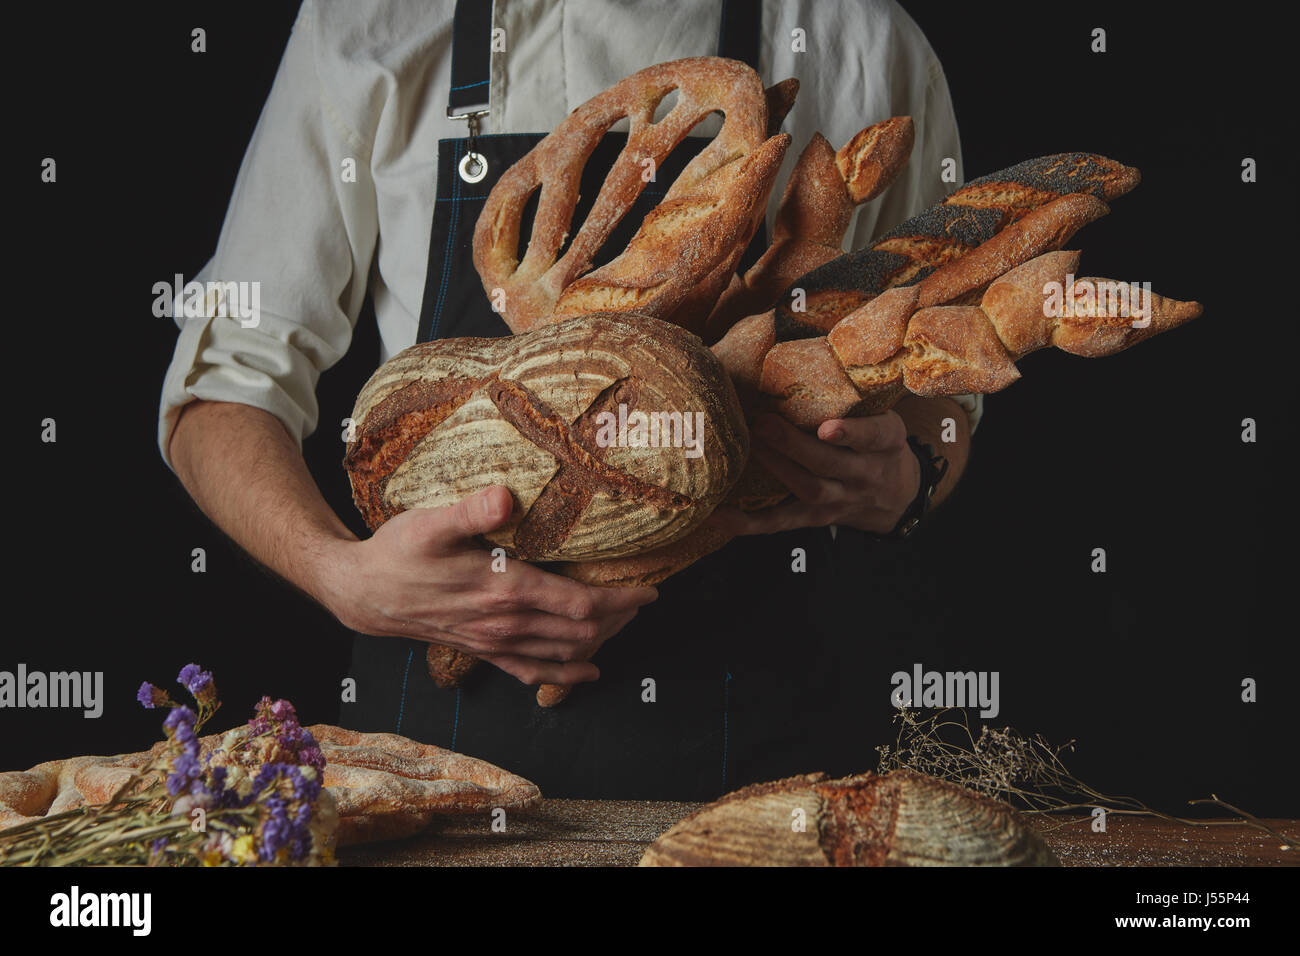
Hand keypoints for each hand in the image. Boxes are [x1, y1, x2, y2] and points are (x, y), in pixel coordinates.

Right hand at [319, 486, 657, 686]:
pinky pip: (531, 671)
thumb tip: (506, 496)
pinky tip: (585, 674)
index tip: (649, 591)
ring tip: (625, 627)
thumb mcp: (432, 522)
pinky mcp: (482, 650)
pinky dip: (563, 674)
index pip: (578, 604)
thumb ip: (473, 511)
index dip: (619, 599)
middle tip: (644, 602)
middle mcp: (505, 623)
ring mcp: (494, 642)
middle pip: (579, 630)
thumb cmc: (400, 551)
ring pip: (561, 653)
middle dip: (618, 619)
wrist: (364, 592)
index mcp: (504, 590)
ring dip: (598, 643)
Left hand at [714, 411, 919, 535]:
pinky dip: (748, 522)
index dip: (852, 433)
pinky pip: (781, 522)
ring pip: (808, 489)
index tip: (827, 427)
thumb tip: (802, 347)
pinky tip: (719, 515)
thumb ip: (853, 395)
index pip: (874, 437)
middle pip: (829, 463)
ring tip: (746, 447)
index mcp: (886, 442)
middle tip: (762, 423)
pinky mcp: (817, 518)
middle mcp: (865, 473)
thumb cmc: (878, 443)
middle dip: (793, 445)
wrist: (896, 496)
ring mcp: (840, 500)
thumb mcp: (882, 416)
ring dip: (774, 468)